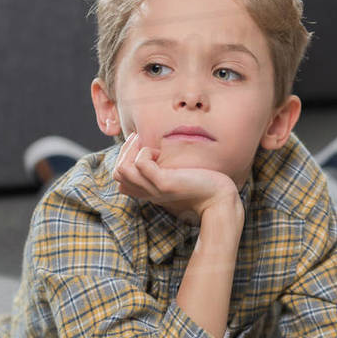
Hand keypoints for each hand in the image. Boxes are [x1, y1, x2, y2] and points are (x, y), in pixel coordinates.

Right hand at [112, 132, 240, 223]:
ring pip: (122, 170)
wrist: (219, 198)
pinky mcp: (165, 184)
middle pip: (117, 173)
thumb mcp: (176, 177)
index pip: (119, 178)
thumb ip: (163, 170)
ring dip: (131, 151)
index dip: (123, 158)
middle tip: (138, 139)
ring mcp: (155, 189)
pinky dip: (145, 153)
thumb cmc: (201, 183)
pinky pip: (141, 166)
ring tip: (145, 144)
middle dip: (124, 151)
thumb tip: (152, 150)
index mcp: (148, 191)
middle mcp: (148, 192)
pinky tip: (158, 152)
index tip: (139, 146)